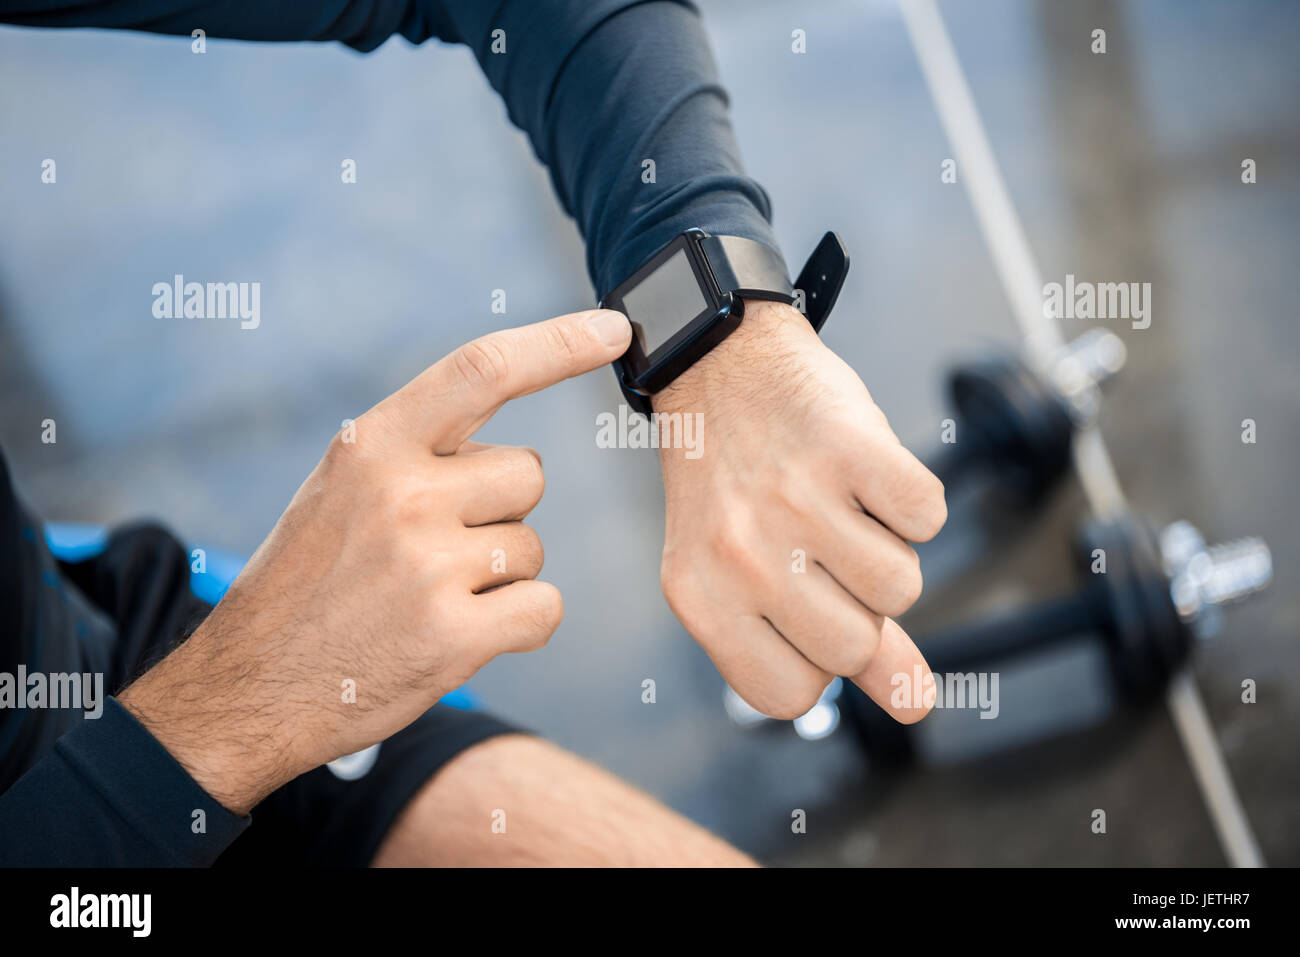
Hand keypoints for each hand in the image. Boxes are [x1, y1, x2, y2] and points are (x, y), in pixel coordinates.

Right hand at [119, 308, 632, 813]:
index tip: (615, 329)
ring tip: (427, 598)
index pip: (483, 369)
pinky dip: (518, 625)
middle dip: (501, 510)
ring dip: (499, 574)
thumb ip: (420, 449)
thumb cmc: (311, 579)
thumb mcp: (342, 486)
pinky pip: (543, 608)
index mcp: (371, 444)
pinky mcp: (453, 637)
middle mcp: (402, 493)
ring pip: (533, 546)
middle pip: (528, 473)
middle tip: (432, 550)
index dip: (558, 343)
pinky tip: (459, 636)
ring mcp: (428, 566)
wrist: (251, 686)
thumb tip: (520, 432)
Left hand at [653, 300, 946, 722]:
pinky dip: (908, 497)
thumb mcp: (748, 573)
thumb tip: (918, 704)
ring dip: (885, 547)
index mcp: (698, 597)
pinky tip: (856, 471)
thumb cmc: (735, 480)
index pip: (791, 697)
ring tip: (834, 503)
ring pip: (902, 586)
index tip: (797, 607)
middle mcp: (739, 553)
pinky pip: (928, 516)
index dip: (812, 658)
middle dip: (853, 604)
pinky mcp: (849, 446)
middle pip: (855, 646)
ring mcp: (795, 499)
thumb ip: (830, 649)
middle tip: (814, 544)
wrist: (723, 365)